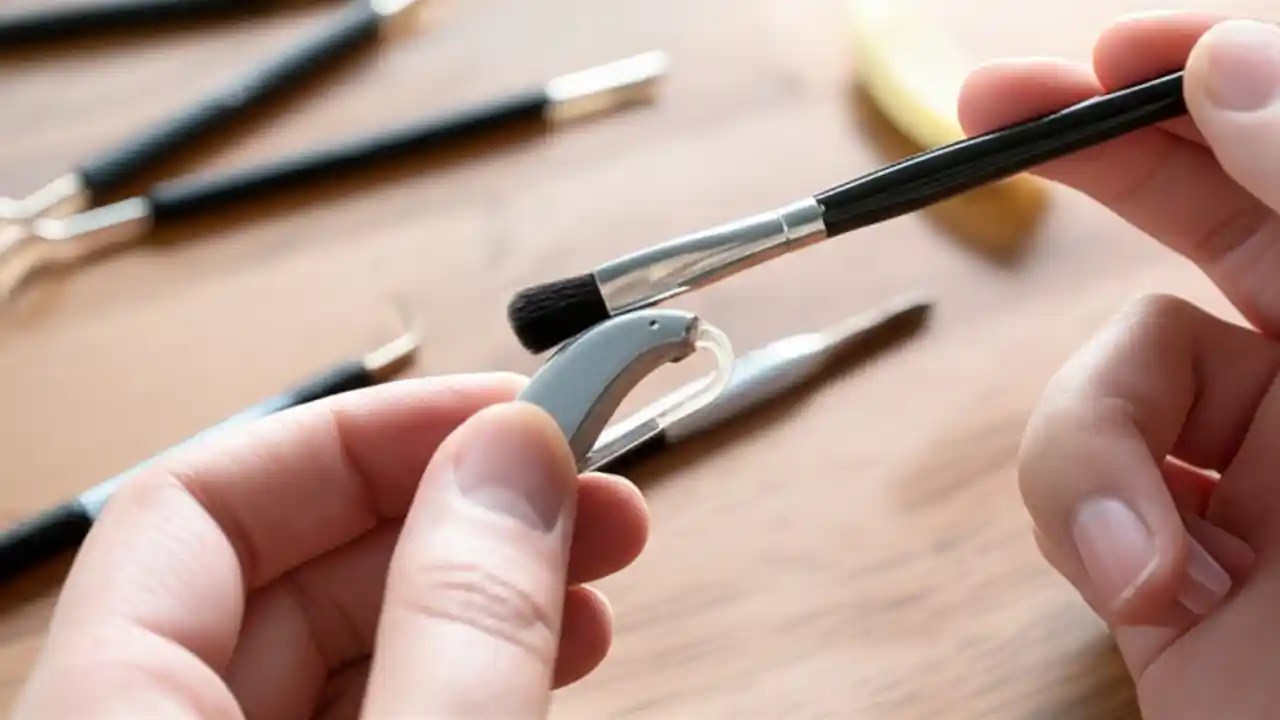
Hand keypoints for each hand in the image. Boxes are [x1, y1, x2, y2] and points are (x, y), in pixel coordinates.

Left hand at [13, 373, 648, 717]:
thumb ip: (456, 629)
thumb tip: (514, 461)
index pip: (199, 503)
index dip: (364, 437)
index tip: (509, 413)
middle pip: (286, 569)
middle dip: (456, 511)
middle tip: (590, 492)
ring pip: (342, 650)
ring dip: (481, 591)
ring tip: (597, 581)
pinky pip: (374, 714)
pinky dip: (466, 672)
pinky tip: (548, 654)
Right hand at [958, 12, 1279, 716]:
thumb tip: (1226, 72)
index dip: (1218, 78)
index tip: (1122, 47)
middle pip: (1205, 219)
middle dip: (1097, 162)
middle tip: (991, 105)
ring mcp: (1250, 460)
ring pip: (1109, 366)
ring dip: (1093, 446)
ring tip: (1146, 548)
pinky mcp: (1164, 535)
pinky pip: (1070, 469)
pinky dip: (1079, 517)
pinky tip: (1143, 590)